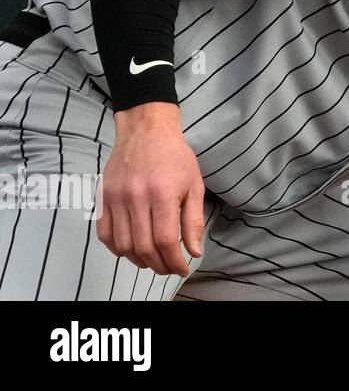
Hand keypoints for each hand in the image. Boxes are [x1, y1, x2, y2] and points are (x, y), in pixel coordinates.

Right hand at [96, 102, 205, 276]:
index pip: (165, 240)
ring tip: (152, 261)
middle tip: (168, 268)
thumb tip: (194, 252)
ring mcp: (115, 199)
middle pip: (143, 246)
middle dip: (158, 265)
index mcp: (162, 194)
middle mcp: (136, 198)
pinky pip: (105, 234)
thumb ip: (193, 220)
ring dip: (138, 260)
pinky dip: (117, 249)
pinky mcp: (103, 198)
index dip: (173, 261)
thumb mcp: (194, 185)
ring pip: (122, 245)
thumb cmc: (175, 157)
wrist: (146, 131)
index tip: (182, 268)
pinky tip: (131, 250)